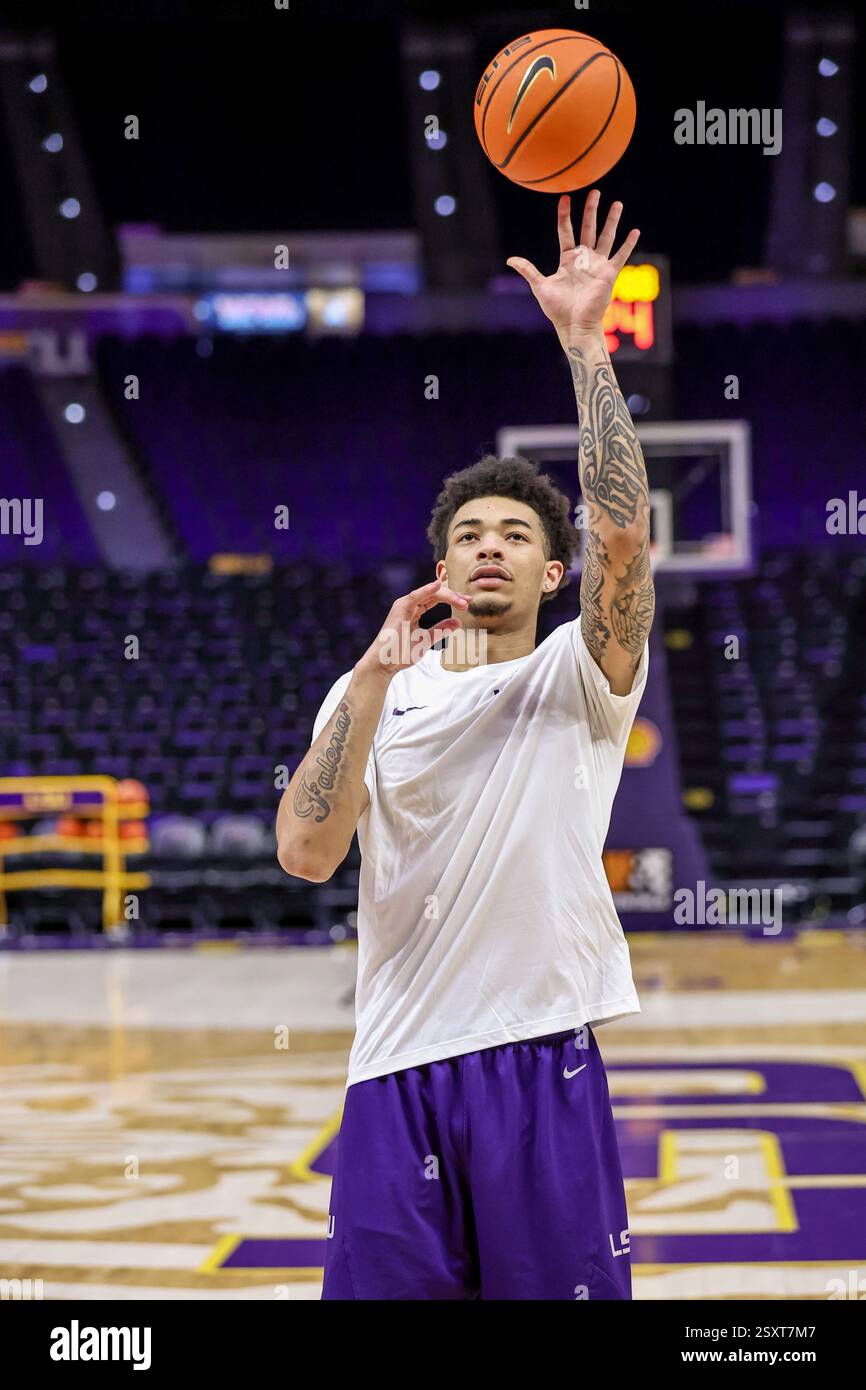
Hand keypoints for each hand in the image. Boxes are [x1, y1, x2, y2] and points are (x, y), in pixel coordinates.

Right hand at [356, 578, 470, 680]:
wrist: (384, 664)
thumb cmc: (401, 653)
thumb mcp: (426, 640)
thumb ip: (440, 630)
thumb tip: (458, 622)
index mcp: (414, 610)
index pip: (436, 598)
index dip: (452, 599)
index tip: (467, 604)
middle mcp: (409, 604)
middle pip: (435, 594)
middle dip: (453, 596)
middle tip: (468, 601)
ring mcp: (404, 605)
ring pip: (429, 593)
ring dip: (447, 595)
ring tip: (462, 601)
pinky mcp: (400, 609)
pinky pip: (415, 596)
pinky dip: (426, 590)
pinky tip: (438, 586)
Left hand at [506, 189, 639, 337]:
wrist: (574, 325)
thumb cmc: (557, 309)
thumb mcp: (540, 286)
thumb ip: (528, 270)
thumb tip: (509, 260)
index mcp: (568, 259)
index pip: (566, 232)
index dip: (565, 216)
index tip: (564, 198)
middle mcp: (584, 259)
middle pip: (588, 228)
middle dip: (591, 210)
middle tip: (595, 191)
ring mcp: (597, 265)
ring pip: (606, 237)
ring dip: (612, 220)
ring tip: (617, 203)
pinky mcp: (609, 274)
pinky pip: (620, 256)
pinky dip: (628, 245)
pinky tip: (635, 231)